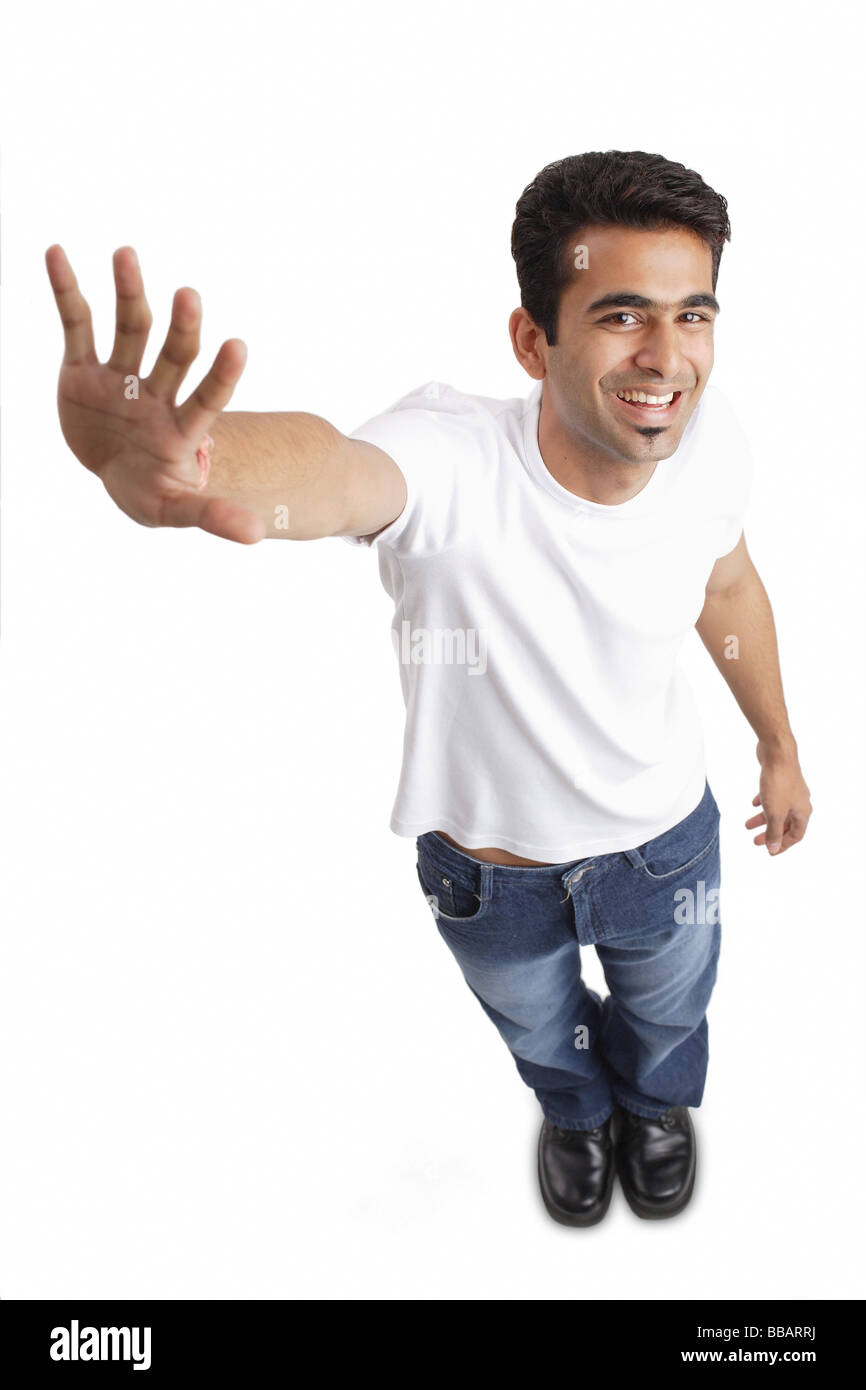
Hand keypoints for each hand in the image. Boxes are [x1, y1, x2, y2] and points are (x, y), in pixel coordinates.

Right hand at [45, 244, 263, 542]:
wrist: (118, 474)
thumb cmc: (152, 492)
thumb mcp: (176, 509)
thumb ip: (213, 516)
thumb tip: (257, 535)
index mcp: (181, 428)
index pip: (207, 399)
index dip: (221, 376)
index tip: (238, 347)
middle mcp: (155, 394)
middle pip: (173, 356)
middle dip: (181, 329)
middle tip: (190, 297)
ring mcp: (120, 377)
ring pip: (130, 329)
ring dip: (130, 293)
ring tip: (127, 254)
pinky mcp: (82, 369)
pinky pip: (76, 325)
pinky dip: (66, 291)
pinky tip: (57, 253)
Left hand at [745, 741, 811, 855]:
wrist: (777, 753)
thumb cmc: (778, 782)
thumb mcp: (774, 812)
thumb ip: (774, 832)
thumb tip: (773, 849)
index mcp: (802, 812)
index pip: (796, 835)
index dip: (783, 845)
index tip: (770, 852)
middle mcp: (800, 802)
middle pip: (786, 824)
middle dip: (770, 833)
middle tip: (755, 841)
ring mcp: (791, 790)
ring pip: (777, 810)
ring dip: (763, 819)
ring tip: (747, 825)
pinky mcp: (782, 780)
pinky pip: (773, 796)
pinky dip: (764, 802)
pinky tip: (754, 803)